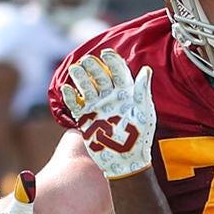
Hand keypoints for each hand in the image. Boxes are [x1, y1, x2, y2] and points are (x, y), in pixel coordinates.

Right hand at [60, 49, 155, 178]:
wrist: (125, 161)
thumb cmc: (139, 137)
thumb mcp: (144, 112)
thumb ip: (143, 91)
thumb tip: (146, 70)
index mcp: (127, 93)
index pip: (119, 72)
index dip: (113, 61)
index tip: (106, 53)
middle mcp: (111, 98)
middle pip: (100, 76)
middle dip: (93, 67)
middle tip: (87, 61)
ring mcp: (98, 107)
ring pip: (86, 87)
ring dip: (80, 77)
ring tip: (76, 69)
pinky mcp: (86, 118)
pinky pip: (75, 104)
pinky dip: (70, 96)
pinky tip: (67, 88)